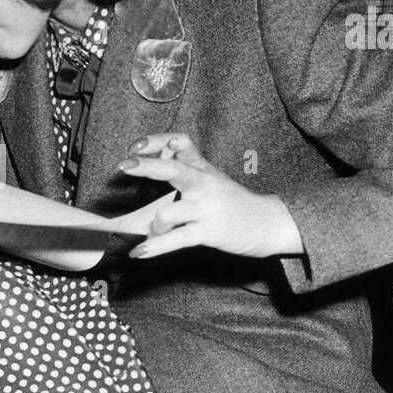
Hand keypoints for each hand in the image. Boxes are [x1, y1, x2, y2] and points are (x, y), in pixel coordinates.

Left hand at [118, 132, 304, 259]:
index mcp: (202, 167)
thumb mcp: (210, 175)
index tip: (135, 146)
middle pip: (174, 168)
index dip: (156, 141)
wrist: (268, 223)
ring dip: (153, 226)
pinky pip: (176, 240)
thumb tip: (155, 152)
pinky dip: (155, 247)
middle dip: (147, 166)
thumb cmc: (231, 200)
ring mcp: (206, 208)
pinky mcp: (208, 232)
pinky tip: (139, 252)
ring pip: (168, 213)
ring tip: (153, 233)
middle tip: (123, 166)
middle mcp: (203, 184)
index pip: (180, 142)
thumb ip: (185, 162)